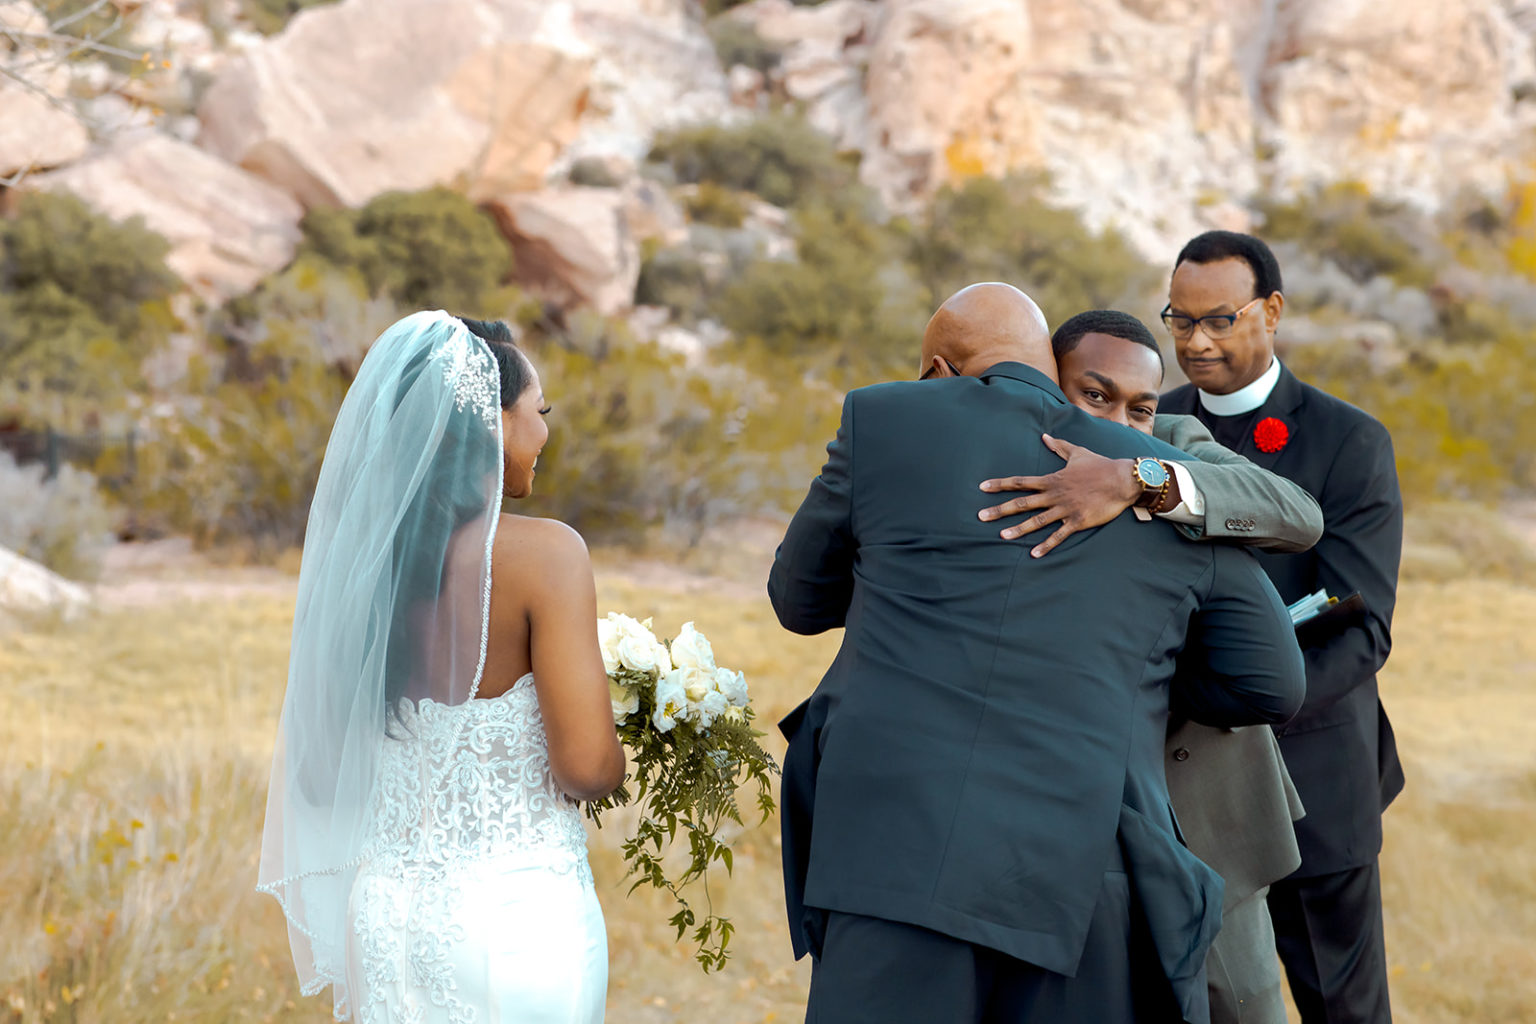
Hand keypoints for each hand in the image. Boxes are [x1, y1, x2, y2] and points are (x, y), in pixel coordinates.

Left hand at [978, 434, 1140, 556]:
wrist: (1123, 479)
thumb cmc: (1100, 465)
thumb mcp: (1077, 453)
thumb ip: (1058, 446)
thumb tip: (1044, 436)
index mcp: (1052, 479)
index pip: (1020, 482)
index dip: (1000, 484)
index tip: (982, 487)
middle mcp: (1055, 494)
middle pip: (1022, 503)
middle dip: (1000, 509)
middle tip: (981, 516)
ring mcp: (1065, 509)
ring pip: (1037, 521)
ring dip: (1018, 529)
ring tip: (1001, 535)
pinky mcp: (1078, 521)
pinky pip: (1058, 535)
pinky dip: (1046, 545)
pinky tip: (1033, 553)